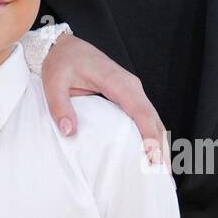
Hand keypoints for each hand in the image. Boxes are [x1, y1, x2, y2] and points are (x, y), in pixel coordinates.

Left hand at [40, 32, 166, 161]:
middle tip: (163, 172)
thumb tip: (69, 131)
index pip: (139, 110)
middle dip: (159, 145)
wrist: (62, 45)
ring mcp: (132, 89)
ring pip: (153, 117)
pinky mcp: (129, 94)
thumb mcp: (54, 83)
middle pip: (153, 117)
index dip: (148, 134)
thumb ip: (60, 107)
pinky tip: (153, 151)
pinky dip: (152, 133)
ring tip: (162, 169)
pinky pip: (145, 115)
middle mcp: (131, 85)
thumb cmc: (61, 61)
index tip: (153, 156)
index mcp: (117, 81)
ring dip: (159, 141)